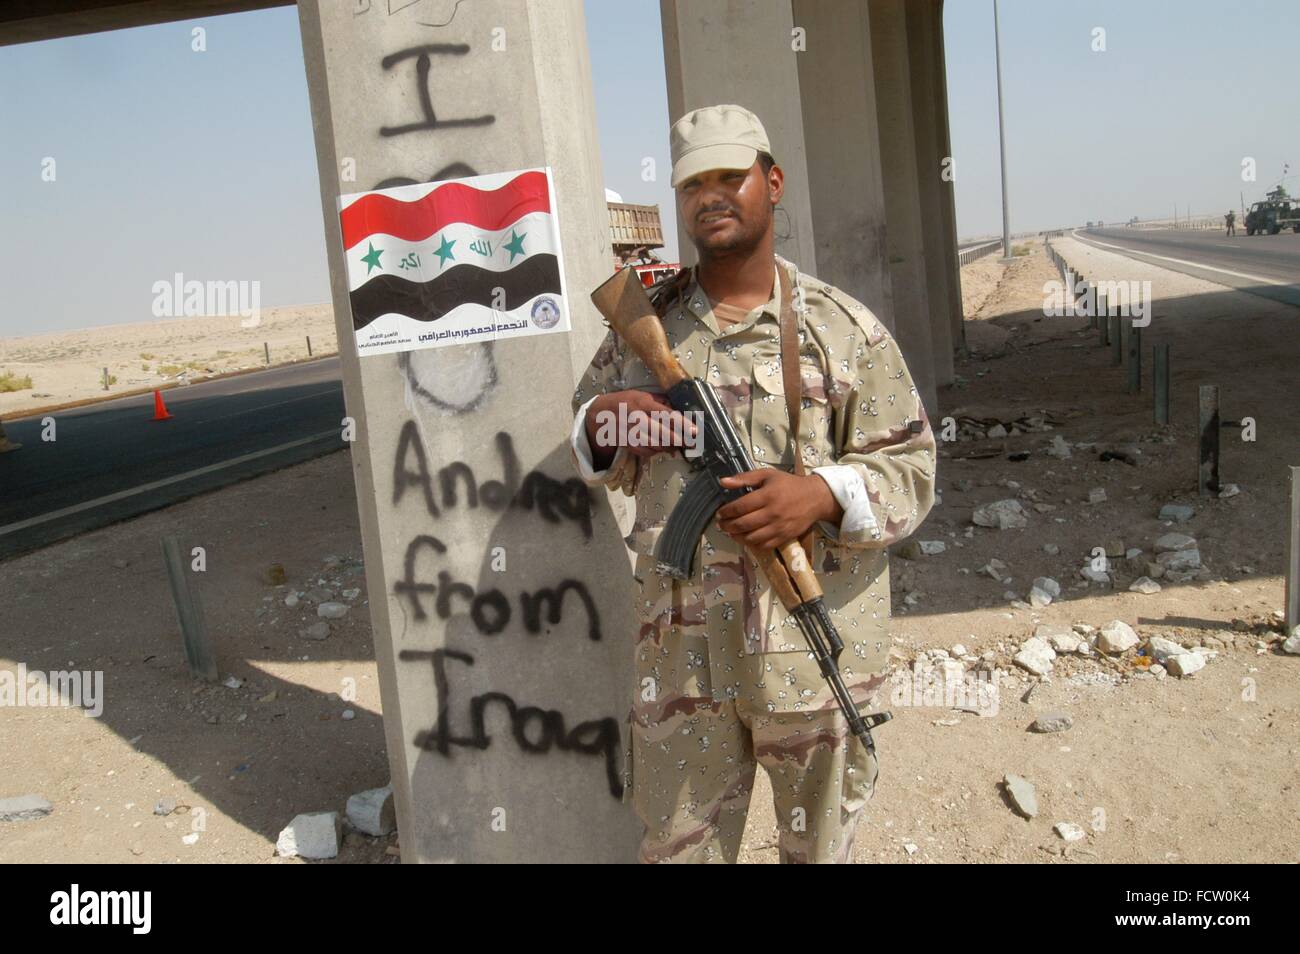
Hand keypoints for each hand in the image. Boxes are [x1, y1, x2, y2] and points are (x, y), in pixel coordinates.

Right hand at [585, 389, 697, 467]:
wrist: (600, 414)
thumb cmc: (626, 402)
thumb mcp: (642, 395)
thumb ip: (661, 401)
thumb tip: (679, 407)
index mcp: (642, 403)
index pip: (666, 415)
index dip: (682, 423)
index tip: (694, 430)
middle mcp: (636, 418)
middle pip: (662, 433)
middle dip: (679, 439)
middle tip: (691, 442)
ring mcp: (631, 433)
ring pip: (655, 444)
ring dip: (669, 447)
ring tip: (678, 446)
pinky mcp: (627, 444)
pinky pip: (646, 451)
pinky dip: (656, 452)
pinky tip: (662, 448)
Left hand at [715, 470, 841, 549]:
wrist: (815, 498)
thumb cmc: (789, 484)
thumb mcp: (767, 475)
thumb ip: (744, 478)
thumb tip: (722, 482)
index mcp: (767, 495)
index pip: (740, 507)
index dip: (726, 512)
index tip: (719, 513)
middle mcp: (772, 513)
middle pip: (743, 524)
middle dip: (727, 525)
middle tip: (720, 524)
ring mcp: (778, 527)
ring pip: (751, 538)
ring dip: (737, 536)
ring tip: (730, 532)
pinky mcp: (784, 537)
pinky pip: (764, 546)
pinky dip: (751, 544)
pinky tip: (745, 539)